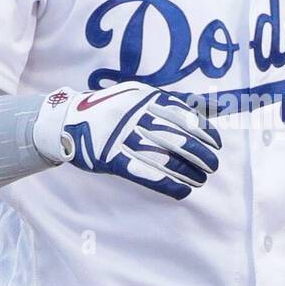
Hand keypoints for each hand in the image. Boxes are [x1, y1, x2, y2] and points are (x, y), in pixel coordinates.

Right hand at [36, 82, 221, 199]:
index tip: (217, 145)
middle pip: (177, 137)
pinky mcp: (111, 158)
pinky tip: (183, 190)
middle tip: (214, 165)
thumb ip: (170, 103)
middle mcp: (135, 115)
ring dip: (188, 171)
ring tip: (202, 180)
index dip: (204, 132)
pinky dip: (167, 183)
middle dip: (200, 154)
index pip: (184, 116)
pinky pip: (144, 173)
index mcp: (144, 97)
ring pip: (164, 157)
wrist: (68, 119)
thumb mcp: (139, 95)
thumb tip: (210, 110)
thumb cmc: (111, 109)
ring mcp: (122, 137)